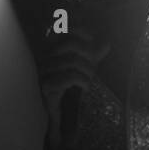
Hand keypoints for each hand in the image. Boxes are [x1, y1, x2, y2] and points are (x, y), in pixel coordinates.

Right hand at [36, 14, 109, 149]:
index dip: (80, 31)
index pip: (63, 30)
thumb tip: (106, 44)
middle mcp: (43, 58)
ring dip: (87, 71)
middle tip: (93, 68)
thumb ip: (92, 57)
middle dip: (88, 54)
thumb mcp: (83, 71)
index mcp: (49, 51)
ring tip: (90, 80)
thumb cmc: (70, 93)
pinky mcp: (45, 88)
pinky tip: (85, 87)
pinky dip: (82, 81)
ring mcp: (42, 73)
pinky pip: (68, 77)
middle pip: (70, 45)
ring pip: (71, 61)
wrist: (60, 118)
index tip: (91, 40)